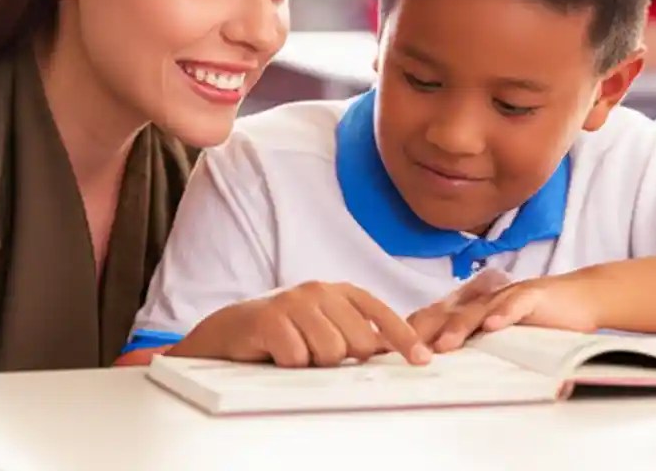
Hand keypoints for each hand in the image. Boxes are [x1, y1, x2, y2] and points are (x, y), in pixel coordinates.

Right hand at [172, 281, 431, 367]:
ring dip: (314, 363)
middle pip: (359, 342)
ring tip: (296, 352)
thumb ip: (357, 334)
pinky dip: (290, 364)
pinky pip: (298, 358)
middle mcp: (320, 290)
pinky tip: (278, 354)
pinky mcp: (271, 319)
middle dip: (343, 359)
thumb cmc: (286, 331)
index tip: (422, 360)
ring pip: (331, 352)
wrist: (233, 329)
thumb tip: (394, 353)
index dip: (404, 339)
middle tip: (317, 353)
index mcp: (340, 291)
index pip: (381, 314)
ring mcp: (295, 302)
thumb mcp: (326, 326)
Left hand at [408, 272, 599, 352]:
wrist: (576, 298)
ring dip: (459, 327)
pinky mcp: (531, 296)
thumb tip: (432, 364)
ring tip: (445, 345)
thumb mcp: (492, 331)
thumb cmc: (530, 319)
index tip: (390, 353)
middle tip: (410, 356)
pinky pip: (514, 304)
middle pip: (445, 312)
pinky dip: (504, 314)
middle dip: (425, 332)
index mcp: (466, 304)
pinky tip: (494, 326)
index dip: (409, 332)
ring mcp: (504, 294)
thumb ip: (466, 341)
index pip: (429, 316)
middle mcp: (480, 296)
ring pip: (475, 309)